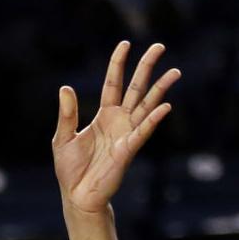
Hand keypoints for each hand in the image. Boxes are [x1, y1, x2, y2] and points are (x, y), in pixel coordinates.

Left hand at [53, 41, 179, 214]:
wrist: (77, 196)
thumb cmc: (71, 169)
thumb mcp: (63, 138)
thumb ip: (67, 114)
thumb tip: (65, 88)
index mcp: (103, 115)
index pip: (113, 84)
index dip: (118, 65)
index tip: (125, 44)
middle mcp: (119, 121)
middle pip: (136, 89)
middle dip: (147, 68)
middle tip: (159, 46)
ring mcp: (126, 134)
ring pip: (146, 106)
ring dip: (160, 90)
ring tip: (175, 72)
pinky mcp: (128, 150)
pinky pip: (142, 132)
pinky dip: (153, 120)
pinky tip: (164, 106)